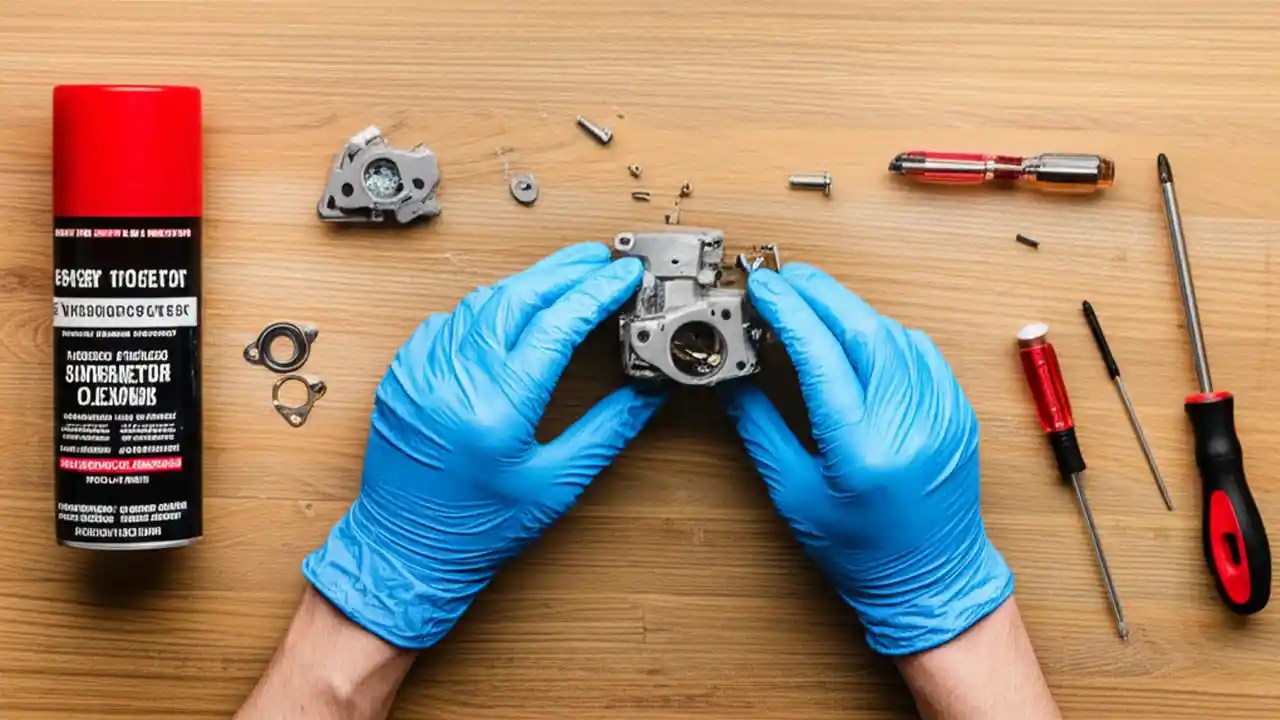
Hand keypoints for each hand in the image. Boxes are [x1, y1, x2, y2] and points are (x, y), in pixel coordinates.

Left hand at [303, 243, 663, 648]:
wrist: (406, 551)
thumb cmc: (477, 529)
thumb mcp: (556, 484)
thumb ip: (607, 430)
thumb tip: (647, 393)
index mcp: (497, 408)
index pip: (556, 326)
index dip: (596, 293)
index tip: (623, 276)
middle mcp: (453, 381)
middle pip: (517, 297)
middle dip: (564, 271)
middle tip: (600, 261)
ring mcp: (421, 372)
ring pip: (479, 302)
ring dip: (525, 284)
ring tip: (564, 279)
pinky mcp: (402, 374)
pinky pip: (446, 321)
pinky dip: (484, 307)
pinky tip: (509, 309)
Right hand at [720, 263, 1012, 654]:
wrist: (932, 580)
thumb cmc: (863, 551)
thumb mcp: (794, 494)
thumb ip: (760, 429)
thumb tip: (733, 379)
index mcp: (862, 449)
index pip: (820, 355)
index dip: (788, 312)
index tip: (763, 290)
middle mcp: (909, 423)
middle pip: (862, 329)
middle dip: (819, 294)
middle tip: (784, 279)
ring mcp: (941, 413)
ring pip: (893, 332)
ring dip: (850, 309)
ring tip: (812, 303)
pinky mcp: (956, 411)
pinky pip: (920, 351)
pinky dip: (884, 331)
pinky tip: (857, 331)